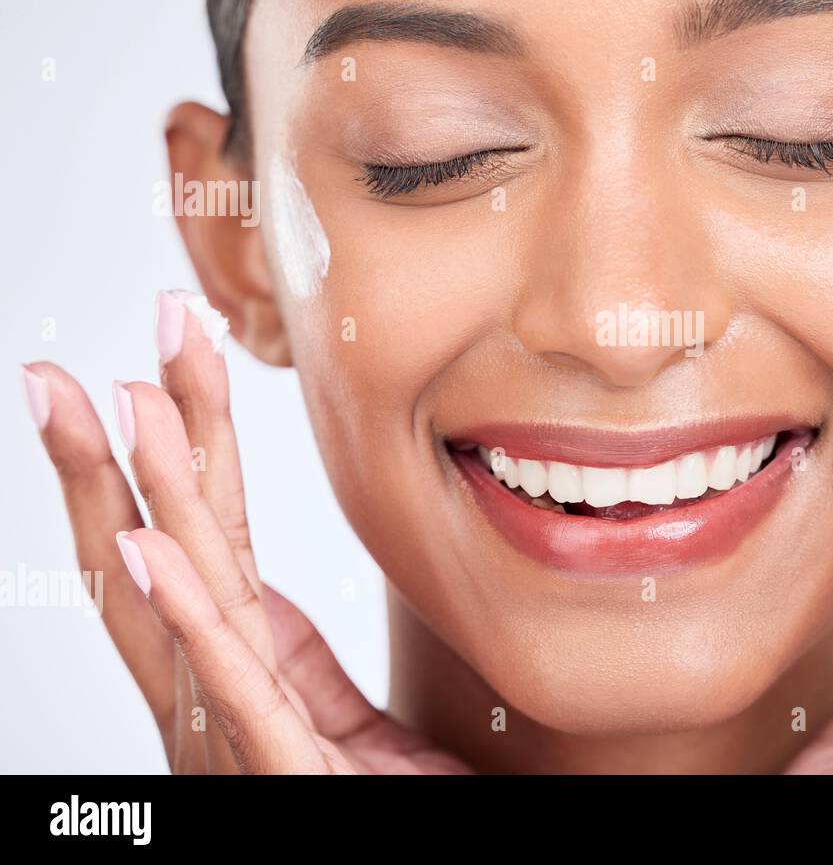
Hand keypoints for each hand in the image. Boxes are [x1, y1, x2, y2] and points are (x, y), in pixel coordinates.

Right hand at [23, 290, 470, 773]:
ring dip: (138, 501)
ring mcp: (233, 739)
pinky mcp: (277, 774)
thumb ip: (285, 658)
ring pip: (176, 604)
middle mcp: (215, 700)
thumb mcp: (335, 717)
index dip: (178, 451)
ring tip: (110, 406)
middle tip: (60, 364)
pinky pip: (231, 685)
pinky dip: (182, 614)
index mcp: (237, 674)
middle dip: (112, 461)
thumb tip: (252, 588)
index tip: (158, 361)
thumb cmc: (383, 802)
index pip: (203, 542)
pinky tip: (143, 545)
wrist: (429, 862)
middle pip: (154, 561)